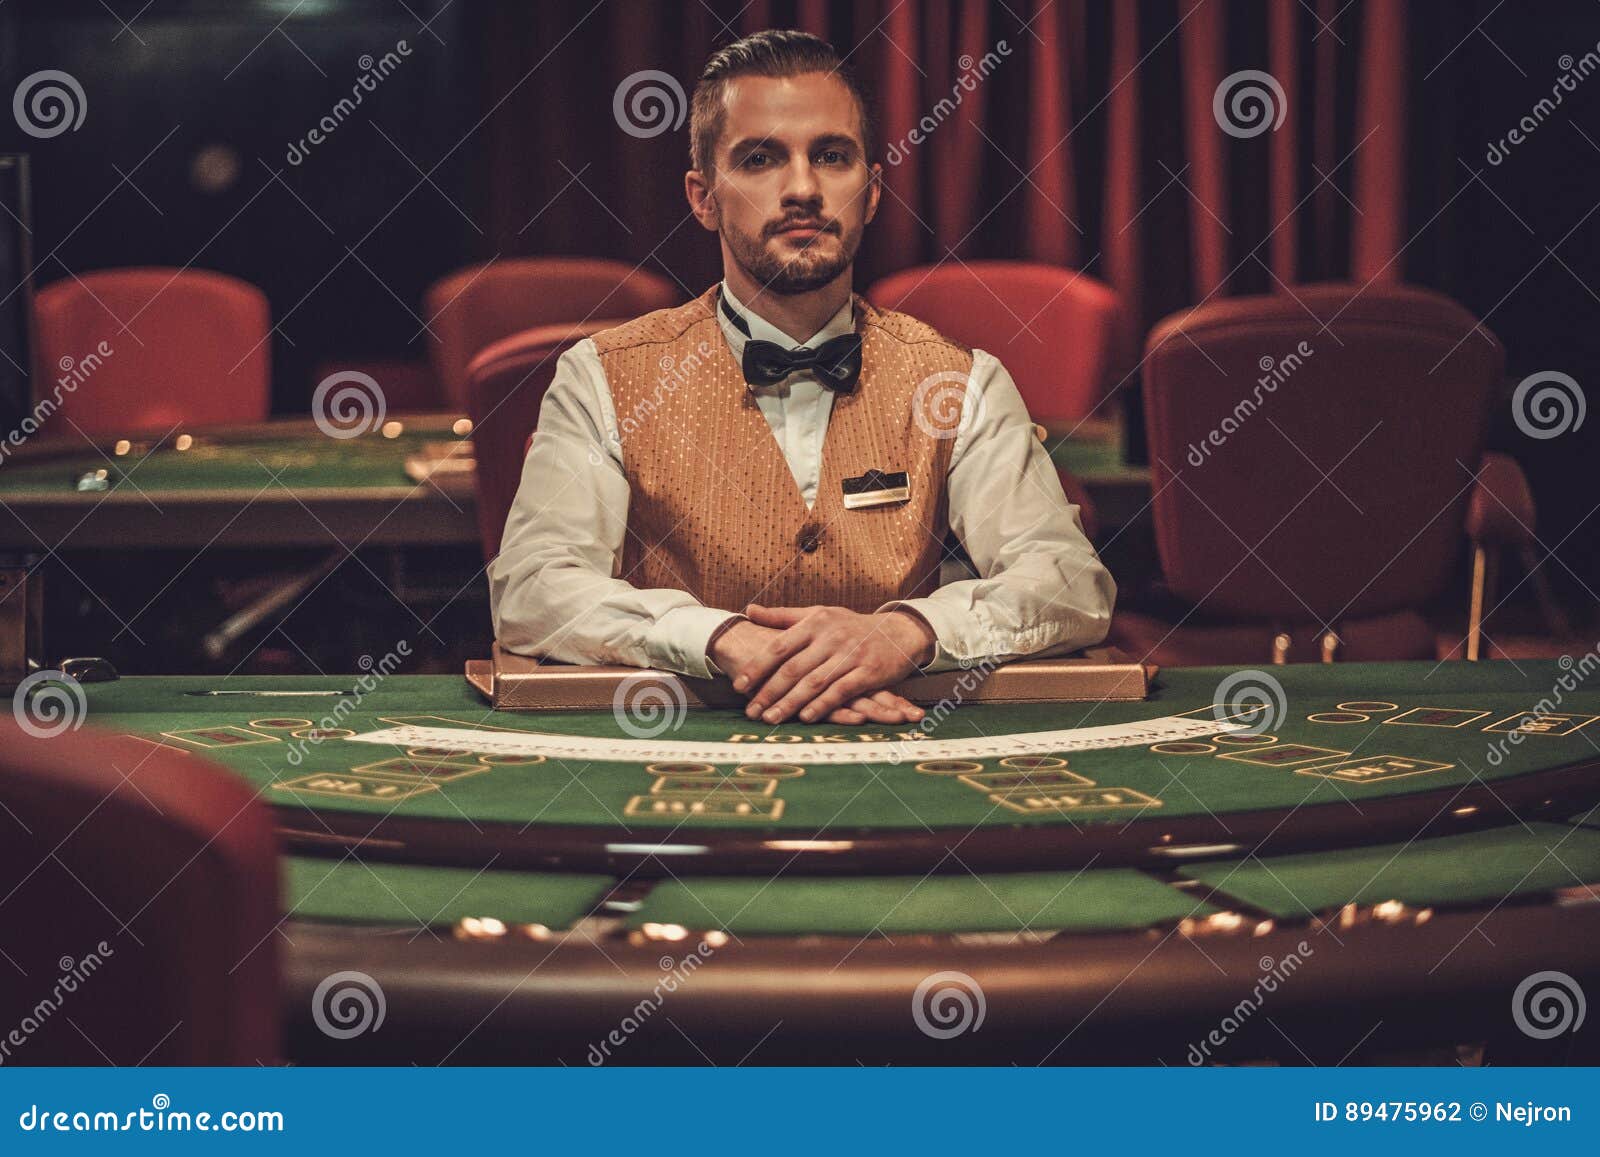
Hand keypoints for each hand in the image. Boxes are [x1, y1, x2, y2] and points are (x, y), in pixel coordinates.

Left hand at [734, 604, 934, 724]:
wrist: (898, 632)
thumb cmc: (851, 625)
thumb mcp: (819, 614)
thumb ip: (782, 616)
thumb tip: (749, 610)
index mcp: (815, 622)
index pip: (779, 646)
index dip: (758, 667)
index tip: (740, 685)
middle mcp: (831, 637)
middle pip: (793, 668)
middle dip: (769, 692)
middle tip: (751, 710)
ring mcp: (850, 655)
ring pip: (814, 683)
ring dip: (790, 703)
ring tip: (771, 718)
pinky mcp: (868, 672)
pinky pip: (840, 691)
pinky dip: (822, 705)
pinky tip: (805, 717)